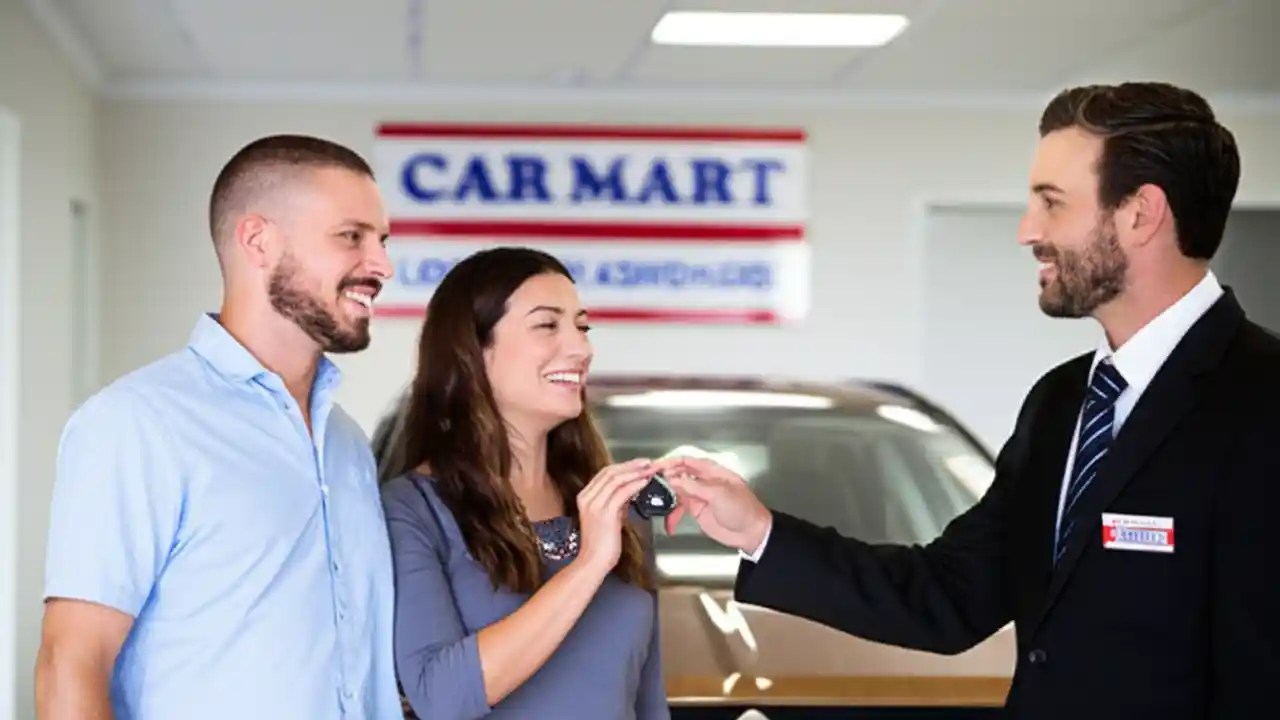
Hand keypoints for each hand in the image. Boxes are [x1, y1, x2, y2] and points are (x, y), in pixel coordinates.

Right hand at [574, 458, 655, 574]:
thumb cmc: (602, 544)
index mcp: (585, 497)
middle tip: (648, 462)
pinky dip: (635, 484)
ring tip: (649, 470)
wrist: (593, 562)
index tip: (639, 463)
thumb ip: (616, 503)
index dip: (623, 466)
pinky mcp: (605, 513)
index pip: (605, 473)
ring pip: (616, 479)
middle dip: (631, 465)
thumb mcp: (607, 517)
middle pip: (610, 472)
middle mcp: (587, 497)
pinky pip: (622, 492)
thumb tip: (629, 492)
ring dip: (635, 472)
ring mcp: (595, 505)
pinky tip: (645, 482)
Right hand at [654, 456, 771, 554]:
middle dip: (665, 476)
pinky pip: (680, 508)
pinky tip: (668, 522)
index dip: (671, 462)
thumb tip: (673, 479)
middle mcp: (704, 481)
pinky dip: (673, 515)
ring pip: (677, 491)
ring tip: (655, 501)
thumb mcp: (718, 494)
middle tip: (649, 481)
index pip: (687, 461)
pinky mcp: (697, 510)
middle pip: (680, 474)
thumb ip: (694, 486)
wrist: (751, 532)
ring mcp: (700, 496)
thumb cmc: (742, 508)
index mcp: (712, 471)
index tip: (656, 466)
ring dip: (666, 495)